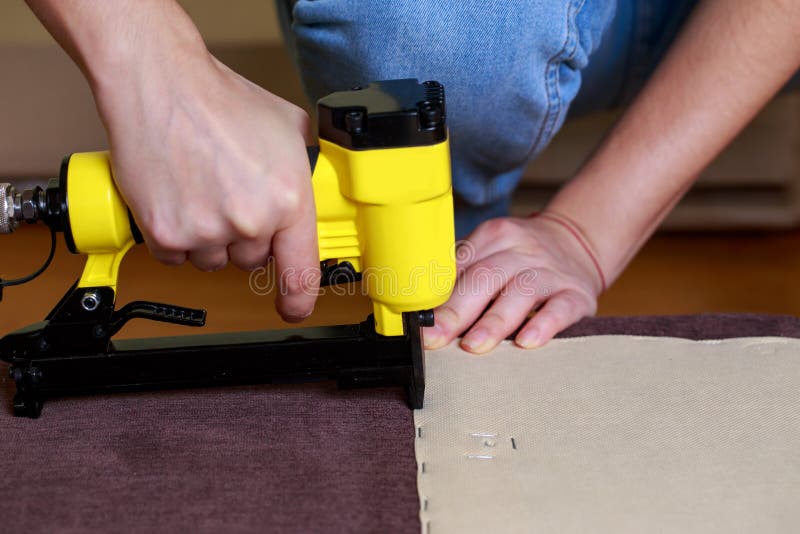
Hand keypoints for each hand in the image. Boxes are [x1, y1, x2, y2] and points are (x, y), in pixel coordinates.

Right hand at [93, 44, 318, 321]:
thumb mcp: (288, 127)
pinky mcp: (164, 233)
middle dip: (244, 235)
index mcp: (289, 201)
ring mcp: (205, 231)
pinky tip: (178, 197)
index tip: (294, 307)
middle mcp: (250, 222)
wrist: (160, 85)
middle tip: (230, 193)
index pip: (301, 273)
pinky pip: (176, 256)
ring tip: (201, 188)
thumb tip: (316, 184)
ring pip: (213, 259)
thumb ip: (307, 166)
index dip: (298, 299)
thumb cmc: (221, 101)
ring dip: (209, 236)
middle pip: (252, 260)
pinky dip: (176, 234)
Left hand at [423, 213, 603, 352]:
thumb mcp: (493, 252)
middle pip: (485, 278)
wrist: (580, 242)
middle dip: (455, 312)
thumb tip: (421, 312)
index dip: (435, 295)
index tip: (416, 320)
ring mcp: (551, 272)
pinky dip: (543, 325)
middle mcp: (522, 250)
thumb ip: (462, 275)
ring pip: (520, 292)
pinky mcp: (576, 294)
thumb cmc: (523, 257)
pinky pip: (560, 308)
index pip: (459, 265)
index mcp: (494, 236)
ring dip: (493, 321)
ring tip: (472, 346)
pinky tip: (526, 342)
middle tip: (434, 338)